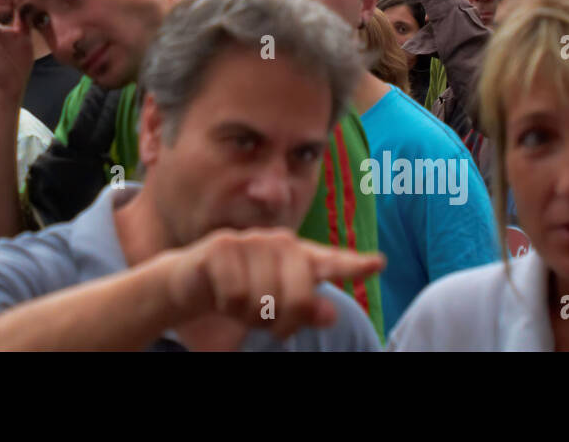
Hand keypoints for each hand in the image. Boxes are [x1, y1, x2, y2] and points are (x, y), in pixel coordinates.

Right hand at [160, 228, 385, 341]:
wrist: (190, 283)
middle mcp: (279, 243)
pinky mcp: (223, 245)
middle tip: (270, 327)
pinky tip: (221, 297)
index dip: (355, 265)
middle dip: (284, 322)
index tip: (378, 264)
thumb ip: (305, 311)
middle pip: (299, 297)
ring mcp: (251, 241)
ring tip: (241, 306)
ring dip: (250, 316)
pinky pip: (236, 295)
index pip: (332, 262)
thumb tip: (331, 313)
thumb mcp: (275, 309)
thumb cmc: (242, 296)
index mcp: (298, 257)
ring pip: (265, 299)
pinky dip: (229, 306)